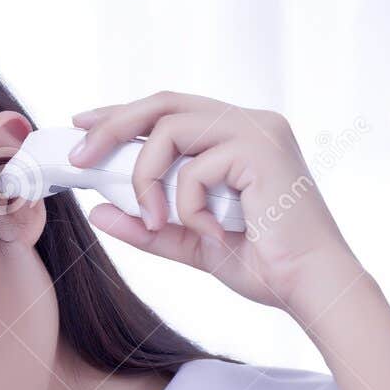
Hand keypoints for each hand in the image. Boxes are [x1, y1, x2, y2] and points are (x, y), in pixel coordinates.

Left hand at [68, 91, 367, 321]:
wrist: (309, 287)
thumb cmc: (264, 264)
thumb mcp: (191, 242)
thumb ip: (147, 227)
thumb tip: (96, 211)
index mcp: (236, 136)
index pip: (168, 108)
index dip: (121, 113)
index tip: (81, 125)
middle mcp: (248, 122)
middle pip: (163, 102)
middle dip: (113, 127)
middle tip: (79, 159)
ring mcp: (257, 131)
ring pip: (170, 129)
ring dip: (146, 177)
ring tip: (153, 220)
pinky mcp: (261, 150)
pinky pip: (194, 170)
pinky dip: (187, 207)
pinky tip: (213, 232)